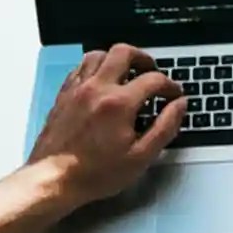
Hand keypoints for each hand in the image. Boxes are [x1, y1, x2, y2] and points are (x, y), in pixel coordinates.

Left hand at [28, 43, 185, 209]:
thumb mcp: (142, 156)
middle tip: (152, 72)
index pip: (154, 79)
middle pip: (123, 52)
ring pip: (98, 55)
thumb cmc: (96, 173)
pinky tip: (102, 83)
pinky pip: (80, 68)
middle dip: (143, 58)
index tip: (174, 96)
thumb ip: (165, 126)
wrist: (54, 179)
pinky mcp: (63, 95)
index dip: (170, 86)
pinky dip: (95, 68)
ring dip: (117, 59)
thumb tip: (179, 105)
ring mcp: (77, 90)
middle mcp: (97, 89)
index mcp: (119, 103)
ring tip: (127, 74)